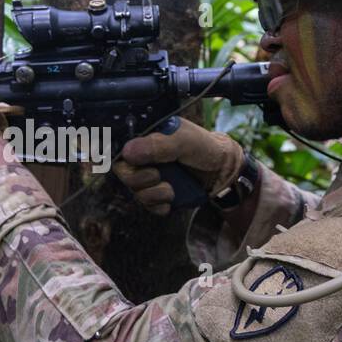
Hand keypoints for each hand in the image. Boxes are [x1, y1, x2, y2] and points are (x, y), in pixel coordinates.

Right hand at [113, 119, 244, 215]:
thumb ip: (158, 145)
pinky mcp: (156, 194)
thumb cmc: (205, 148)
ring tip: (171, 189)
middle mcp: (144, 156)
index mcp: (146, 136)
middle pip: (123, 172)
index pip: (119, 146)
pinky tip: (171, 199)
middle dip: (140, 179)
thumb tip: (128, 152)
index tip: (133, 164)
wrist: (222, 172)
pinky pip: (146, 205)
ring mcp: (149, 175)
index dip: (122, 158)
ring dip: (153, 194)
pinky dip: (158, 205)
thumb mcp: (184, 141)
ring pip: (134, 191)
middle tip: (158, 176)